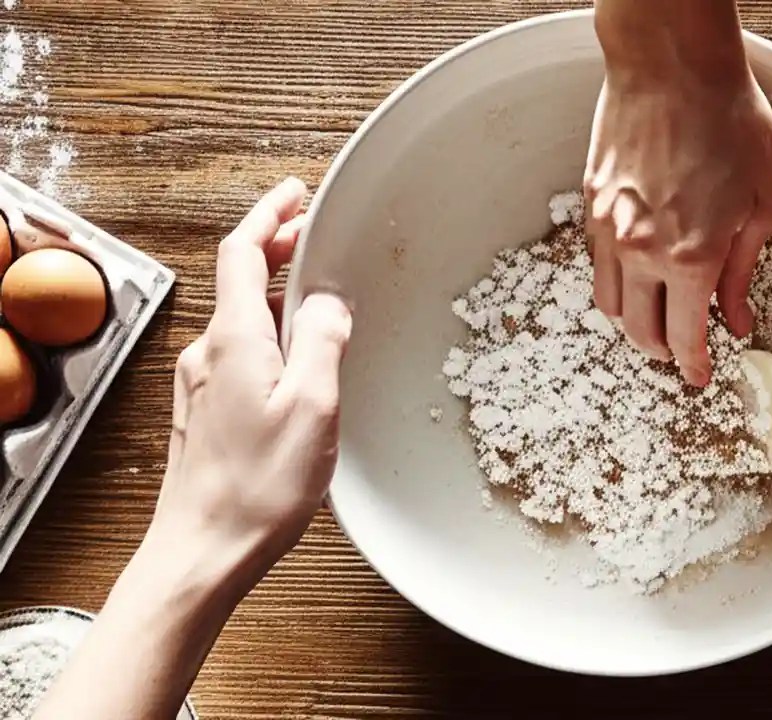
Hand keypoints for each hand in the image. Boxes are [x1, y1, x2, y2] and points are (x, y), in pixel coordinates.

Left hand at [153, 177, 352, 587]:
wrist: (202, 550)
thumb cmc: (258, 489)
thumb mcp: (313, 406)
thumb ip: (323, 340)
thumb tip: (329, 301)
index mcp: (235, 340)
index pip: (243, 252)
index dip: (270, 215)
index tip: (295, 194)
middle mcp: (210, 353)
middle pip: (241, 279)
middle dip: (277, 248)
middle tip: (314, 236)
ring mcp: (203, 382)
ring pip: (242, 317)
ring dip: (277, 294)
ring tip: (316, 294)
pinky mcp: (206, 410)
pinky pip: (239, 351)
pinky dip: (269, 333)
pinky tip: (295, 355)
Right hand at [586, 1, 771, 385]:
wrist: (673, 64)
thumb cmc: (728, 118)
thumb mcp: (762, 200)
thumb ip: (745, 268)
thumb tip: (739, 315)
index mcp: (693, 257)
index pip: (687, 338)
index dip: (694, 366)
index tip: (701, 376)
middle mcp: (643, 252)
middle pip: (642, 332)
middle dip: (663, 352)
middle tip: (681, 351)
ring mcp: (609, 229)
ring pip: (610, 305)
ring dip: (633, 324)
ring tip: (656, 319)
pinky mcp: (591, 205)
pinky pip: (597, 266)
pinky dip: (615, 285)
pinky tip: (635, 277)